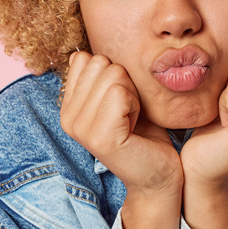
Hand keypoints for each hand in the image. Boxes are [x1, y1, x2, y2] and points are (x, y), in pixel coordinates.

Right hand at [60, 51, 183, 195]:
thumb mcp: (120, 96)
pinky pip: (120, 93)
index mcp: (68, 107)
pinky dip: (136, 104)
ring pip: (113, 74)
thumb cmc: (145, 133)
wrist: (159, 174)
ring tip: (132, 120)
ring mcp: (80, 129)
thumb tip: (78, 53)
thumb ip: (100, 76)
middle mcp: (67, 118)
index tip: (120, 102)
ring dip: (132, 94)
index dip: (112, 73)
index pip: (83, 58)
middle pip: (99, 62)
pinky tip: (135, 127)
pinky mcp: (100, 137)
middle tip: (129, 112)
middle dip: (124, 82)